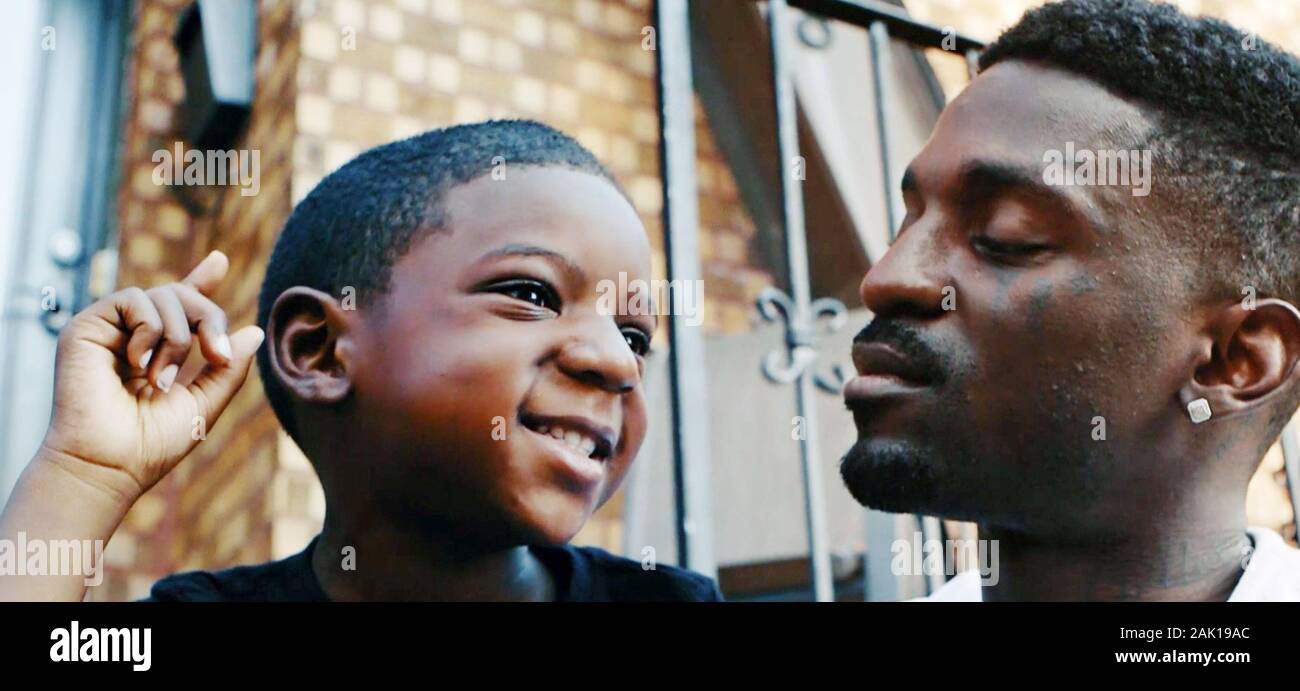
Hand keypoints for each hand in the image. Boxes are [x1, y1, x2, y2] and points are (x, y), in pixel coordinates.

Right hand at [39, 251, 262, 503]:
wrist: (109, 465)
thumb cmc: (152, 444)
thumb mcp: (206, 402)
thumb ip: (229, 367)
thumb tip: (254, 332)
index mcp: (159, 352)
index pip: (182, 308)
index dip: (201, 282)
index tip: (220, 261)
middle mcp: (133, 336)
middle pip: (184, 296)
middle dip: (210, 319)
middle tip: (215, 356)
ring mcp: (110, 330)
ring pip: (164, 295)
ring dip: (178, 338)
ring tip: (161, 380)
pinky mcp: (88, 326)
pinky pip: (134, 299)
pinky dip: (150, 330)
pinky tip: (137, 363)